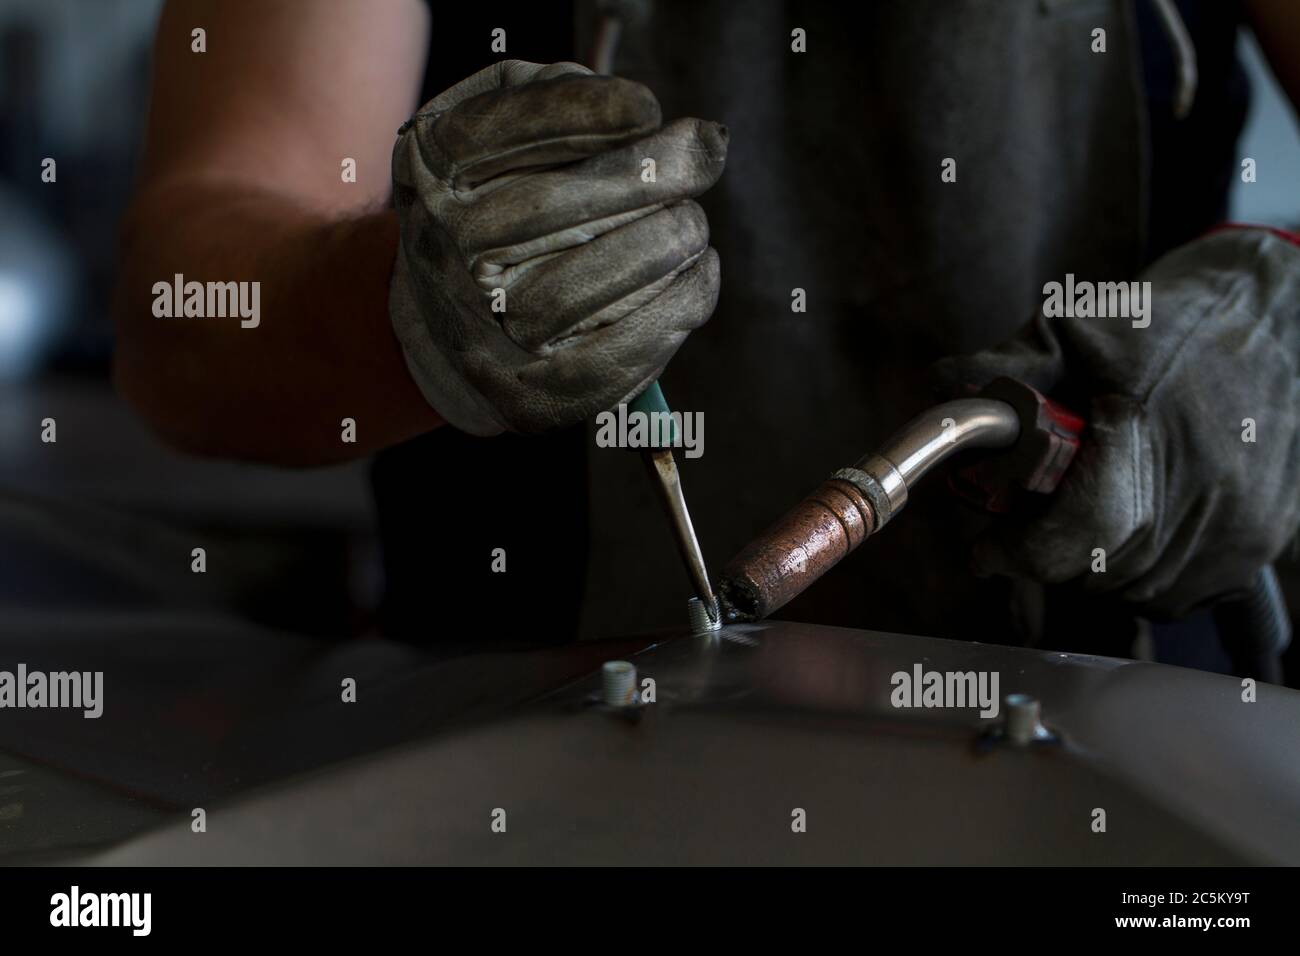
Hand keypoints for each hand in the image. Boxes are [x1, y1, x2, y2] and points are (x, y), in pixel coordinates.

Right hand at [389, 60, 726, 434]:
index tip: (647, 108)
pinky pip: (618, 352)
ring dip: (667, 244)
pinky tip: (699, 272)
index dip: (583, 112)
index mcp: (431, 169)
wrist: (448, 330)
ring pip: (585, 284)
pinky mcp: (532, 394)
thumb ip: (555, 97)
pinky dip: (679, 307)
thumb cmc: (499, 204)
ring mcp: (484, 331)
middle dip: (647, 174)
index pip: (498, 129)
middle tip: (703, 157)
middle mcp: (444, 251)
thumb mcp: (500, 131)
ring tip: (693, 224)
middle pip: (549, 207)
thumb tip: (650, 119)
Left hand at [933, 229, 1299, 617]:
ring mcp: (1236, 527)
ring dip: (1090, 564)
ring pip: (1130, 591)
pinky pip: (1175, 596)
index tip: (986, 550)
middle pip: (1092, 570)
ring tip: (1082, 508)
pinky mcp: (1257, 544)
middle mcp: (1202, 493)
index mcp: (1148, 435)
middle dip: (1045, 552)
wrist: (1267, 316)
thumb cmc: (1162, 319)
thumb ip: (1006, 363)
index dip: (1019, 551)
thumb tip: (943, 386)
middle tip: (1025, 518)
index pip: (1075, 535)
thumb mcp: (1073, 323)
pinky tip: (1128, 525)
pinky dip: (1138, 573)